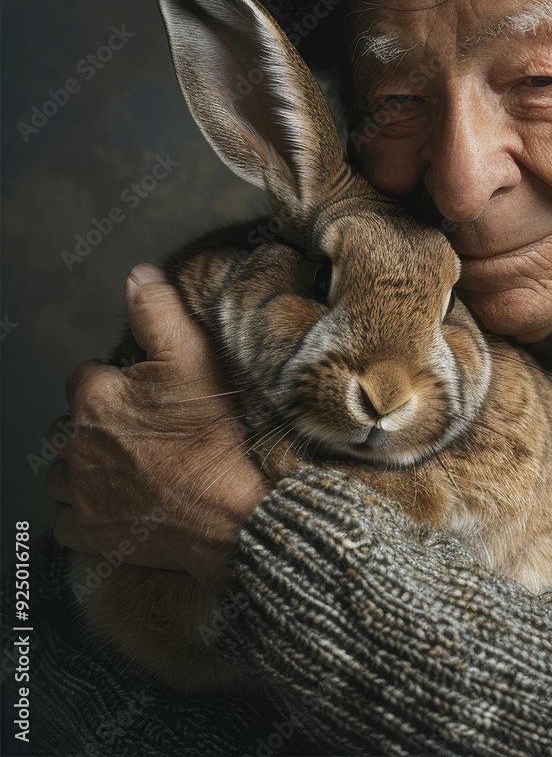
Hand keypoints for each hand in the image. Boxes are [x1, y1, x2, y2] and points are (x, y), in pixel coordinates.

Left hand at [47, 263, 270, 591]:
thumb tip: (139, 275)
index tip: (147, 392)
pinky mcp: (88, 531)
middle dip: (97, 422)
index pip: (85, 375)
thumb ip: (159, 310)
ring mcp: (79, 492)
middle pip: (71, 423)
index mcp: (95, 396)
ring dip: (84, 465)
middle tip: (143, 429)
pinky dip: (84, 509)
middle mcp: (76, 443)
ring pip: (62, 470)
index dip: (117, 380)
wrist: (234, 511)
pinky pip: (66, 517)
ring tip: (129, 464)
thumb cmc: (216, 436)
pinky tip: (117, 500)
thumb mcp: (197, 356)